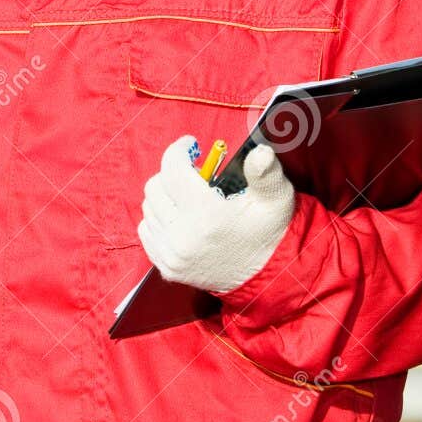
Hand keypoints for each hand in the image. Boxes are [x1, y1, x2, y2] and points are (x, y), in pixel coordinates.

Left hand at [137, 134, 294, 294]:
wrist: (266, 276)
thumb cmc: (269, 231)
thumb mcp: (275, 199)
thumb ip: (265, 173)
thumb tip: (261, 152)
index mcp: (208, 217)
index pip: (173, 171)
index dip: (179, 150)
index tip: (190, 144)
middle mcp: (184, 237)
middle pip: (156, 186)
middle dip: (172, 173)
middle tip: (194, 174)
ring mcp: (172, 255)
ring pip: (148, 206)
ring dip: (165, 194)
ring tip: (188, 195)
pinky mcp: (167, 267)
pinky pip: (146, 230)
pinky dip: (158, 217)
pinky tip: (180, 216)